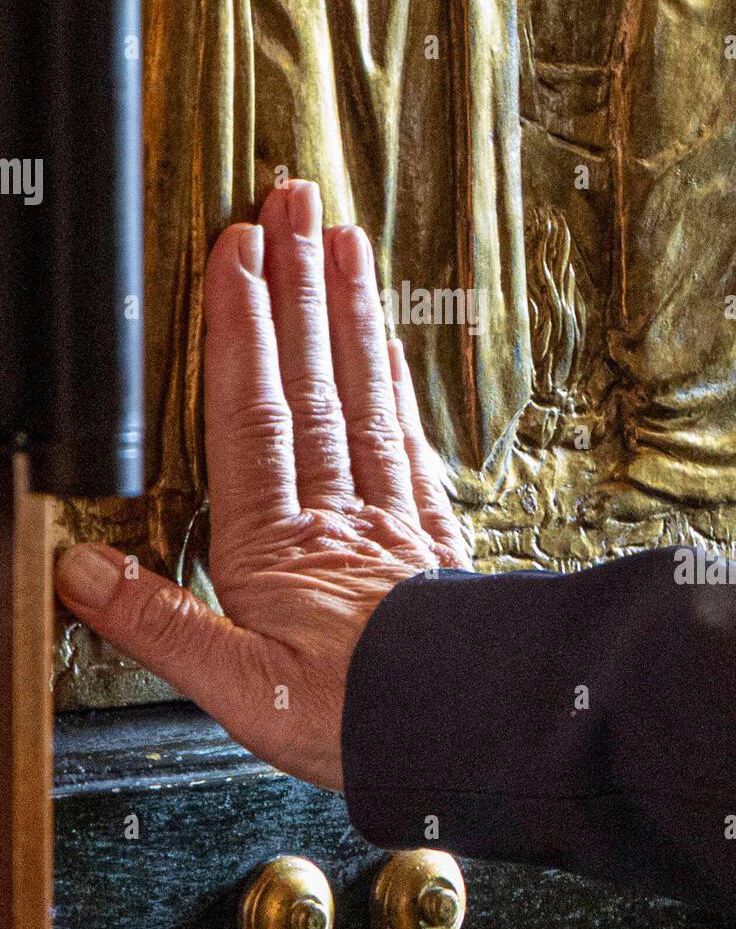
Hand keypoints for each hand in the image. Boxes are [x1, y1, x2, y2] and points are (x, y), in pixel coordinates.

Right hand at [55, 183, 470, 791]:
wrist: (459, 726)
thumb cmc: (352, 713)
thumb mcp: (234, 688)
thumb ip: (160, 623)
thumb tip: (83, 570)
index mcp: (277, 542)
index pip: (252, 411)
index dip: (242, 327)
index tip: (238, 254)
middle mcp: (335, 506)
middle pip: (310, 376)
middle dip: (297, 285)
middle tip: (293, 203)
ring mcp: (386, 506)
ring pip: (360, 389)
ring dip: (347, 310)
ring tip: (341, 239)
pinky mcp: (427, 522)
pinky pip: (404, 432)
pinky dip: (393, 379)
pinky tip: (387, 339)